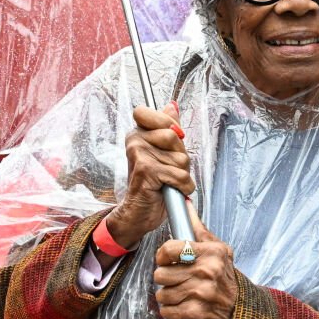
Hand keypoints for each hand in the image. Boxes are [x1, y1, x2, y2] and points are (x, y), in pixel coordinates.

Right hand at [103, 102, 195, 248]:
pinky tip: (171, 190)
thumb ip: (169, 128)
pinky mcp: (145, 169)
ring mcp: (138, 153)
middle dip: (181, 157)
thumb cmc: (154, 184)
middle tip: (169, 169)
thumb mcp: (165, 153)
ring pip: (180, 158)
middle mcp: (135, 139)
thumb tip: (171, 106)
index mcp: (139, 132)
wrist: (140, 212)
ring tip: (168, 180)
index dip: (171, 128)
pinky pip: (179, 174)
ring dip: (182, 174)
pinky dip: (182, 186)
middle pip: (175, 136)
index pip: (161, 115)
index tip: (170, 145)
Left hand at [152, 205, 237, 318]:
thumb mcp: (218, 251)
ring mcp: (200, 294)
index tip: (168, 261)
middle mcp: (206, 272)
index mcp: (210, 253)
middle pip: (160, 274)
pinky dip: (171, 311)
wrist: (240, 311)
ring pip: (161, 294)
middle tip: (178, 280)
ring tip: (183, 294)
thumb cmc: (225, 278)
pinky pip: (166, 311)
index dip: (163, 256)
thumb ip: (198, 230)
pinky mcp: (194, 313)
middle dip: (166, 279)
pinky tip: (184, 307)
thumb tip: (185, 204)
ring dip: (169, 296)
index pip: (168, 249)